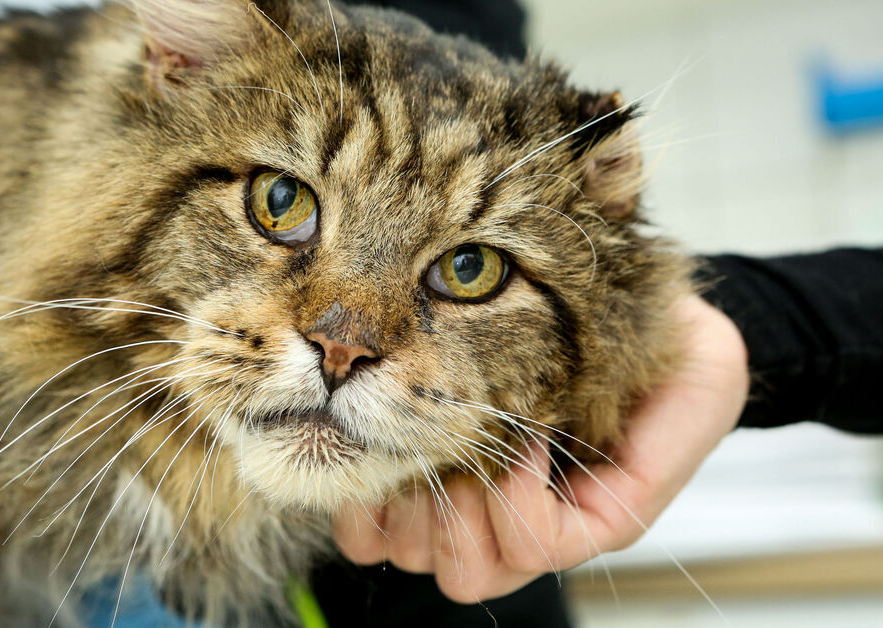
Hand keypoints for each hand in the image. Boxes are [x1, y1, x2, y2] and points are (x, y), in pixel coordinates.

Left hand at [333, 295, 749, 602]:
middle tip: (467, 436)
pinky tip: (383, 452)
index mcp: (593, 509)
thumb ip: (671, 424)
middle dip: (462, 508)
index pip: (536, 547)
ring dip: (416, 500)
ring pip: (419, 556)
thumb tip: (562, 441)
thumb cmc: (661, 345)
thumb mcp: (700, 370)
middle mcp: (527, 523)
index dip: (519, 499)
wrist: (626, 320)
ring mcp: (472, 513)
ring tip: (429, 434)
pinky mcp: (422, 488)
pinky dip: (369, 504)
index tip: (526, 431)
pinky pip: (371, 535)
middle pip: (470, 571)